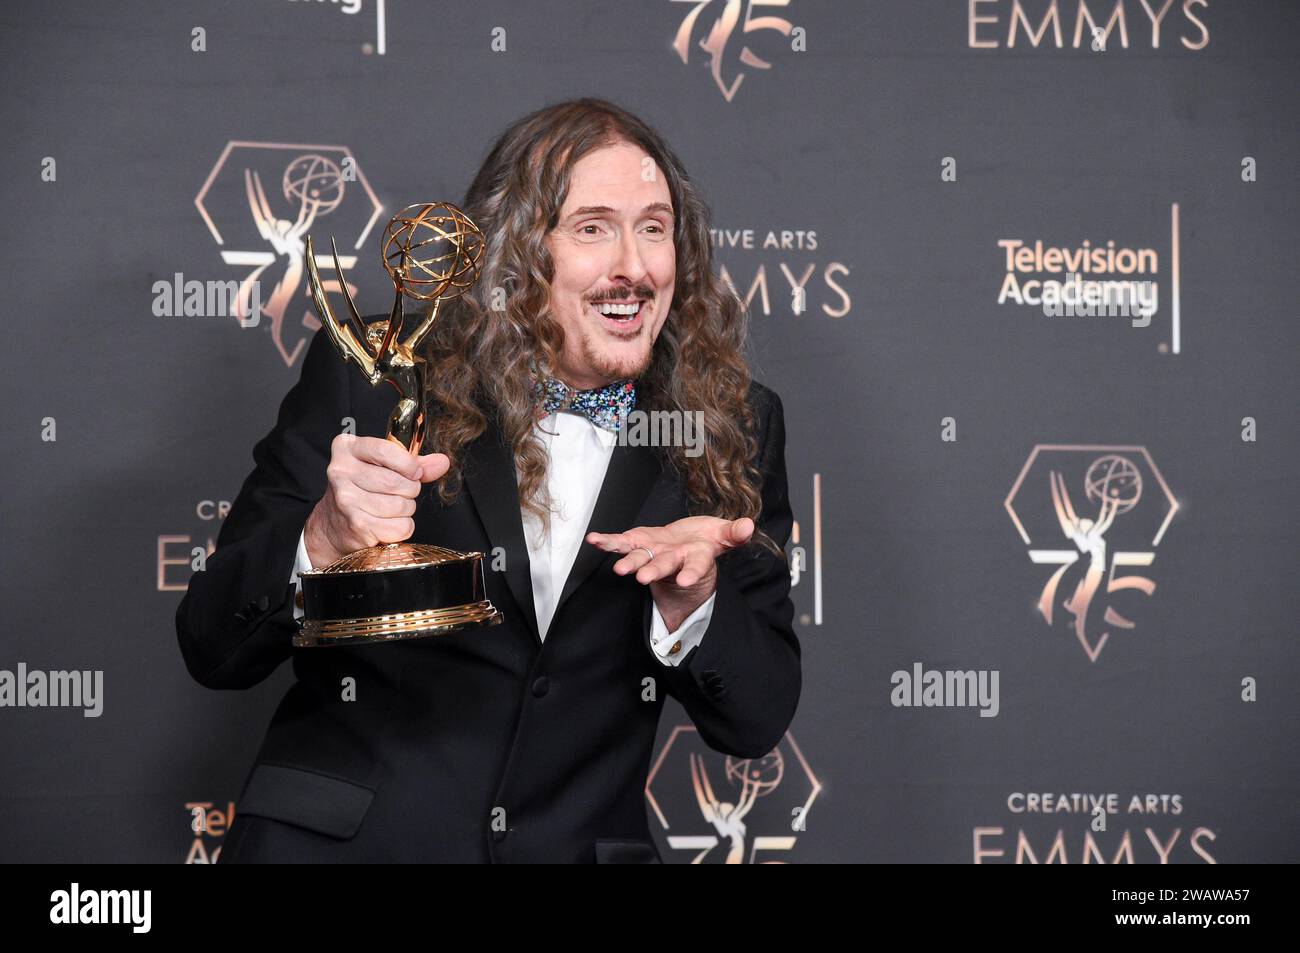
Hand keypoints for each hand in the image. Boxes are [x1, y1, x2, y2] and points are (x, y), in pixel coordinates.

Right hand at [303, 434, 448, 566]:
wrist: (332, 524)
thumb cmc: (361, 489)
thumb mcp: (383, 467)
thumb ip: (414, 464)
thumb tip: (442, 462)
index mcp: (347, 448)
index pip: (385, 450)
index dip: (409, 464)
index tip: (415, 472)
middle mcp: (341, 471)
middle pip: (396, 482)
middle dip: (410, 490)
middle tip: (402, 494)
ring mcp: (346, 499)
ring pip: (401, 505)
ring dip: (406, 511)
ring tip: (391, 509)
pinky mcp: (356, 524)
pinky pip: (400, 526)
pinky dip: (402, 528)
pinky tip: (387, 524)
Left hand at [586, 516, 754, 630]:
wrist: (687, 545)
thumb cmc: (706, 540)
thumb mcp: (724, 536)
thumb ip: (734, 533)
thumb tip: (748, 525)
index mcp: (696, 558)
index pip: (696, 565)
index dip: (691, 572)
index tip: (685, 578)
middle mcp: (673, 559)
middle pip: (663, 565)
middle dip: (652, 570)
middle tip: (641, 577)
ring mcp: (654, 553)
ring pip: (641, 558)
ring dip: (628, 562)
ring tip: (618, 569)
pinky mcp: (639, 543)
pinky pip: (622, 543)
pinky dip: (607, 542)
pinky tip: (593, 540)